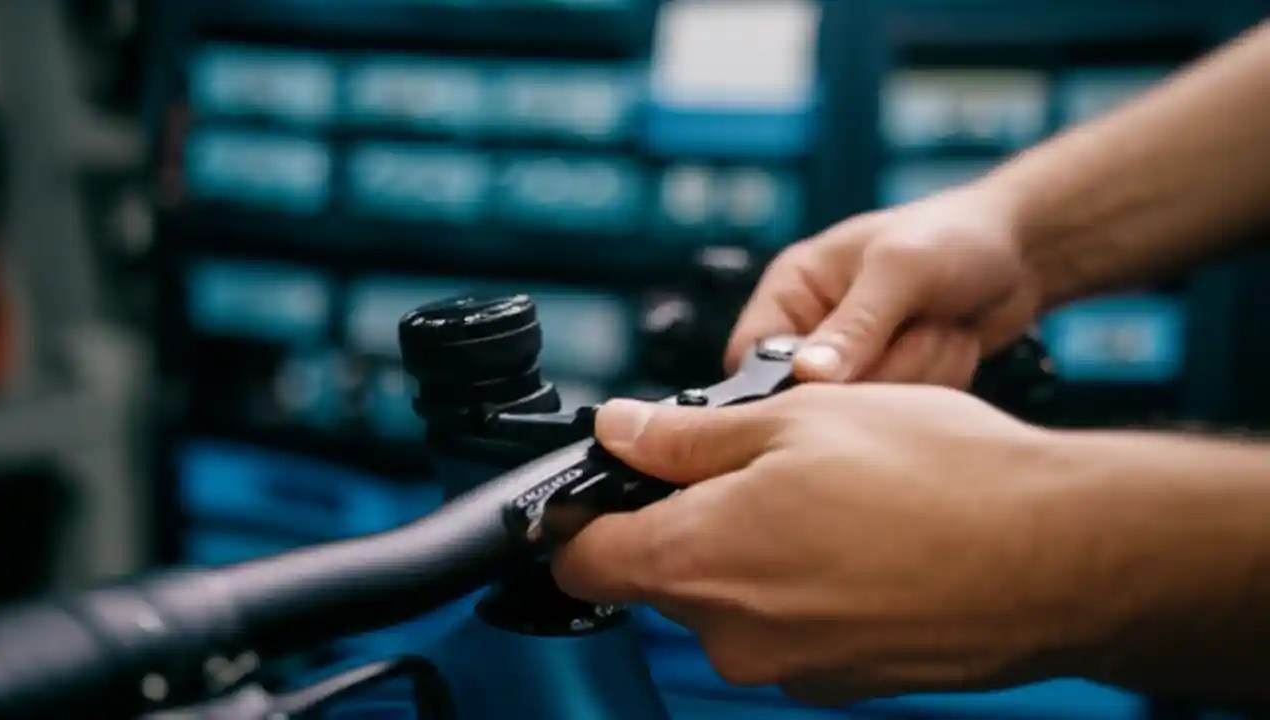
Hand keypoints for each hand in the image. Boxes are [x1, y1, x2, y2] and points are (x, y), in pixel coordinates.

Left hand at [552, 386, 1116, 703]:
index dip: (583, 519)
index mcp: (697, 562)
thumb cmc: (936, 479)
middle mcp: (730, 634)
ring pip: (731, 602)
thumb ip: (685, 435)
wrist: (1056, 556)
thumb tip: (618, 430)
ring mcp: (786, 669)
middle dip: (689, 524)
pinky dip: (804, 588)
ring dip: (754, 553)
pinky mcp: (838, 682)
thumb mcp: (793, 419)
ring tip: (828, 501)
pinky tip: (861, 544)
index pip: (581, 561)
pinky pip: (788, 629)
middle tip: (757, 468)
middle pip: (661, 577)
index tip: (610, 488)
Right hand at [726, 183, 1042, 386]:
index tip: (839, 381)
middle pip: (813, 394)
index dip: (786, 380)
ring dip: (917, 370)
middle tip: (919, 327)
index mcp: (794, 291)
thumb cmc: (953, 237)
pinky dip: (937, 379)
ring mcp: (857, 362)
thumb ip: (853, 326)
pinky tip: (952, 342)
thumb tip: (806, 377)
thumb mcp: (901, 270)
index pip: (753, 357)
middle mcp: (814, 329)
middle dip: (881, 367)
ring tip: (941, 325)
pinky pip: (900, 412)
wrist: (1024, 252)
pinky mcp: (895, 384)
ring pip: (862, 408)